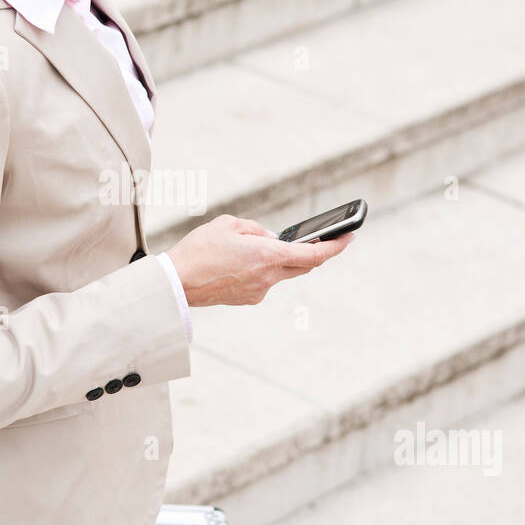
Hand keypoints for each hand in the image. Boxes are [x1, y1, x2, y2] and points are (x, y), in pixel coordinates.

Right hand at [165, 213, 356, 308]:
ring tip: (252, 246)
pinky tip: (239, 262)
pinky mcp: (247, 299)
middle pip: (303, 266)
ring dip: (277, 259)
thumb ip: (256, 230)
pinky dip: (260, 269)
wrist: (176, 283)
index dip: (336, 246)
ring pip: (280, 272)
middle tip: (318, 239)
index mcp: (267, 255)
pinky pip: (263, 281)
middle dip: (313, 252)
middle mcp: (268, 277)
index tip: (349, 238)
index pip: (314, 254)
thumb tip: (271, 238)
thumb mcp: (228, 225)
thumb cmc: (198, 251)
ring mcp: (259, 291)